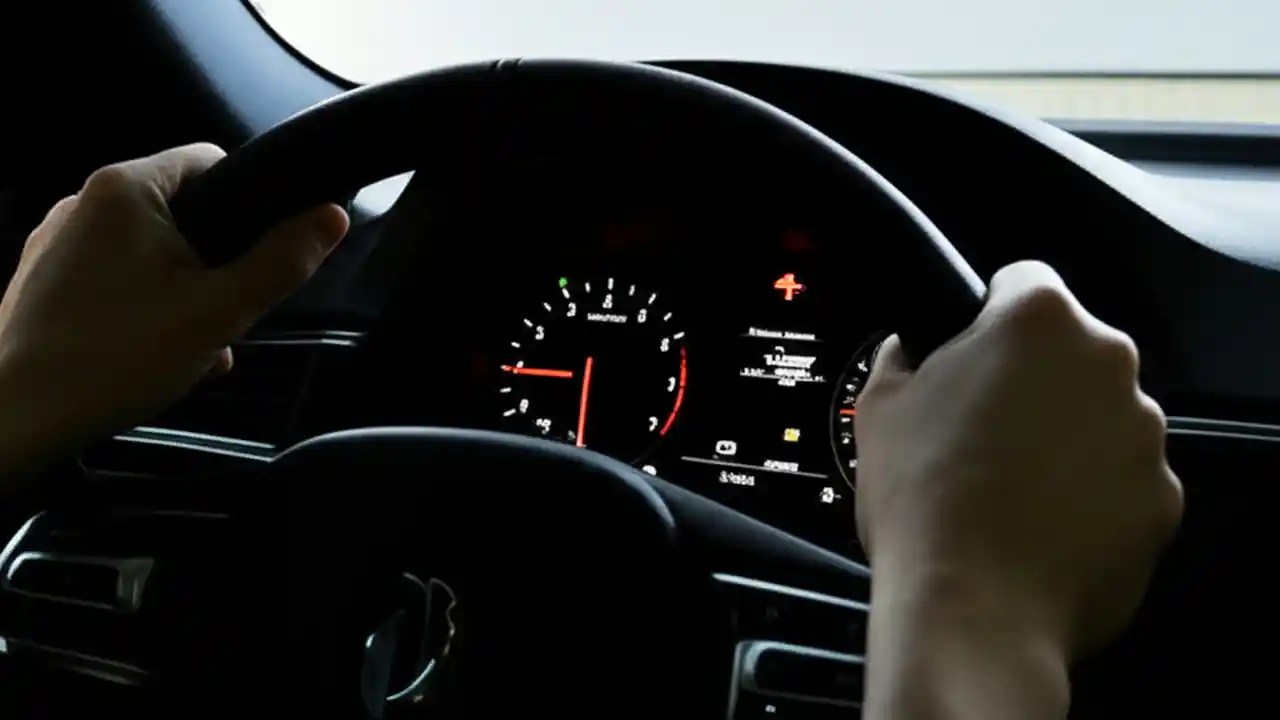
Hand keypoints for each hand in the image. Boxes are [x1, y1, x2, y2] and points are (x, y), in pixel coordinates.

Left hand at [0, 144, 348, 478]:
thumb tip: (331, 217)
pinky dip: (143, 307)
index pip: (213, 163)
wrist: (19, 415)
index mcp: (126, 189)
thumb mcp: (221, 311)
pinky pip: (115, 278)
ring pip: (151, 252)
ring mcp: (57, 241)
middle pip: (185, 214)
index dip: (251, 206)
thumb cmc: (114, 357)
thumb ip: (282, 261)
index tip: (260, 256)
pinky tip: (151, 354)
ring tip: (187, 346)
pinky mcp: (44, 278)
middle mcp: (83, 202)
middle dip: (216, 265)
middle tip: (222, 316)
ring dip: (183, 293)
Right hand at [856, 261, 1181, 717]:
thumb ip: (901, 360)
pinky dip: (1091, 494)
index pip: (1021, 280)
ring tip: (1006, 486)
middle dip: (1031, 380)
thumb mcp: (879, 410)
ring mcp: (1144, 434)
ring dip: (1064, 437)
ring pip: (1100, 416)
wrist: (970, 609)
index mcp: (1036, 322)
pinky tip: (1039, 524)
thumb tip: (906, 352)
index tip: (971, 353)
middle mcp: (1106, 364)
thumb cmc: (922, 502)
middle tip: (979, 429)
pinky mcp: (1162, 499)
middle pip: (1069, 352)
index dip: (987, 316)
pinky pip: (1124, 480)